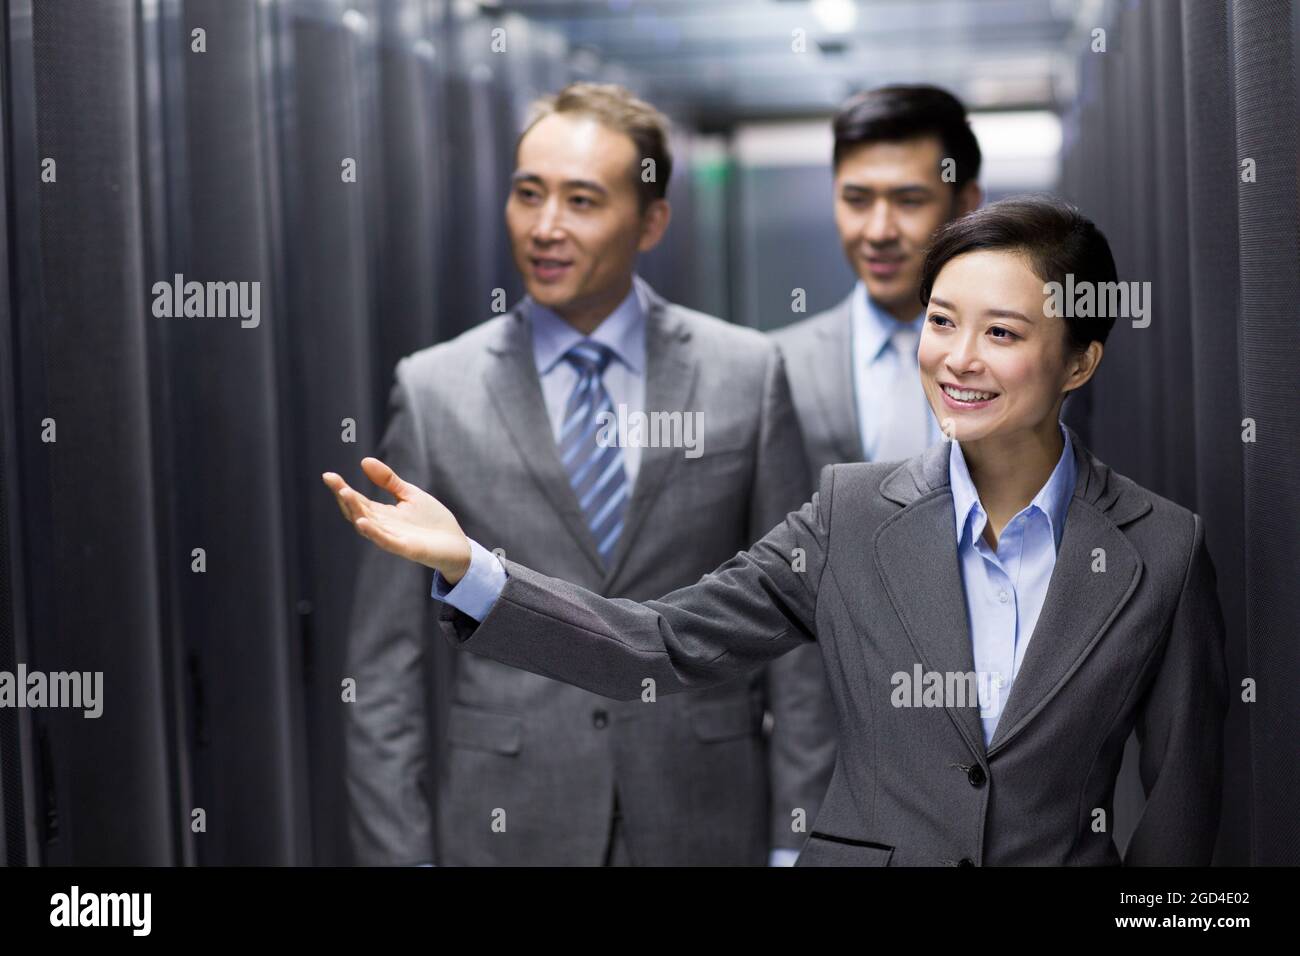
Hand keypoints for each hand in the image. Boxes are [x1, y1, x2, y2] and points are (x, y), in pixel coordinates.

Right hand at [322, 457, 471, 583]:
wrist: (457, 545)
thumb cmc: (433, 521)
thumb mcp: (409, 494)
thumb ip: (388, 480)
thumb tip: (364, 461)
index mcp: (383, 514)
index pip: (357, 500)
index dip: (342, 488)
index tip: (328, 475)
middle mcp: (383, 526)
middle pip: (358, 512)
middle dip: (345, 497)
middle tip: (334, 482)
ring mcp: (393, 538)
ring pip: (368, 525)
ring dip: (355, 511)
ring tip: (345, 494)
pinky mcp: (406, 548)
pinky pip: (386, 541)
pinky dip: (373, 532)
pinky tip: (362, 522)